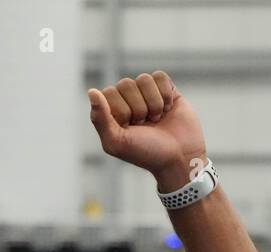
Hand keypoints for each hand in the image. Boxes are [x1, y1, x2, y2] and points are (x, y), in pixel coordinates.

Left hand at [88, 72, 206, 191]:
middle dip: (138, 108)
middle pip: (125, 84)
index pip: (108, 93)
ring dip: (153, 103)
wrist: (179, 156)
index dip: (121, 111)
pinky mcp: (165, 88)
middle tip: (144, 125)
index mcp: (110, 111)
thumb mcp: (117, 142)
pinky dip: (165, 95)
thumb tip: (91, 91)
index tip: (129, 128)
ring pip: (144, 79)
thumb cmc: (146, 152)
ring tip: (156, 119)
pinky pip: (160, 76)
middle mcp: (126, 99)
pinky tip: (167, 109)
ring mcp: (146, 93)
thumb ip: (100, 118)